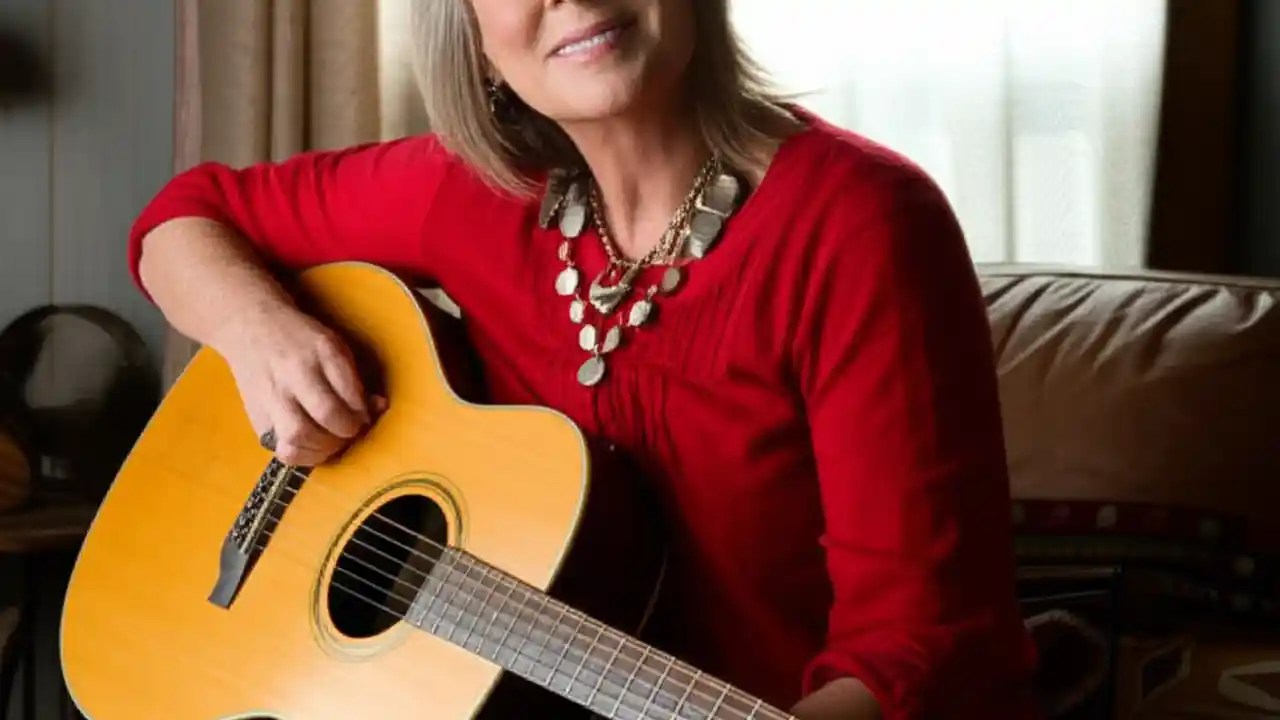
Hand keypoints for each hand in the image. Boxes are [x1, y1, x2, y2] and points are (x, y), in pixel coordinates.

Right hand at [216, 304, 382, 465]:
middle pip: (326, 413)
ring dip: (325, 447)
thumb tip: (378, 408)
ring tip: (332, 441)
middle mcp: (295, 373)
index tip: (364, 416)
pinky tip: (312, 448)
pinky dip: (302, 456)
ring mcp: (272, 396)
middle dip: (346, 430)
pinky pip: (281, 448)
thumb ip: (355, 379)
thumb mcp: (334, 346)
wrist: (250, 327)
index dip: (363, 412)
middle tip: (349, 430)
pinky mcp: (258, 417)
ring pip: (299, 434)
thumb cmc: (302, 340)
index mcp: (322, 351)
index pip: (350, 392)